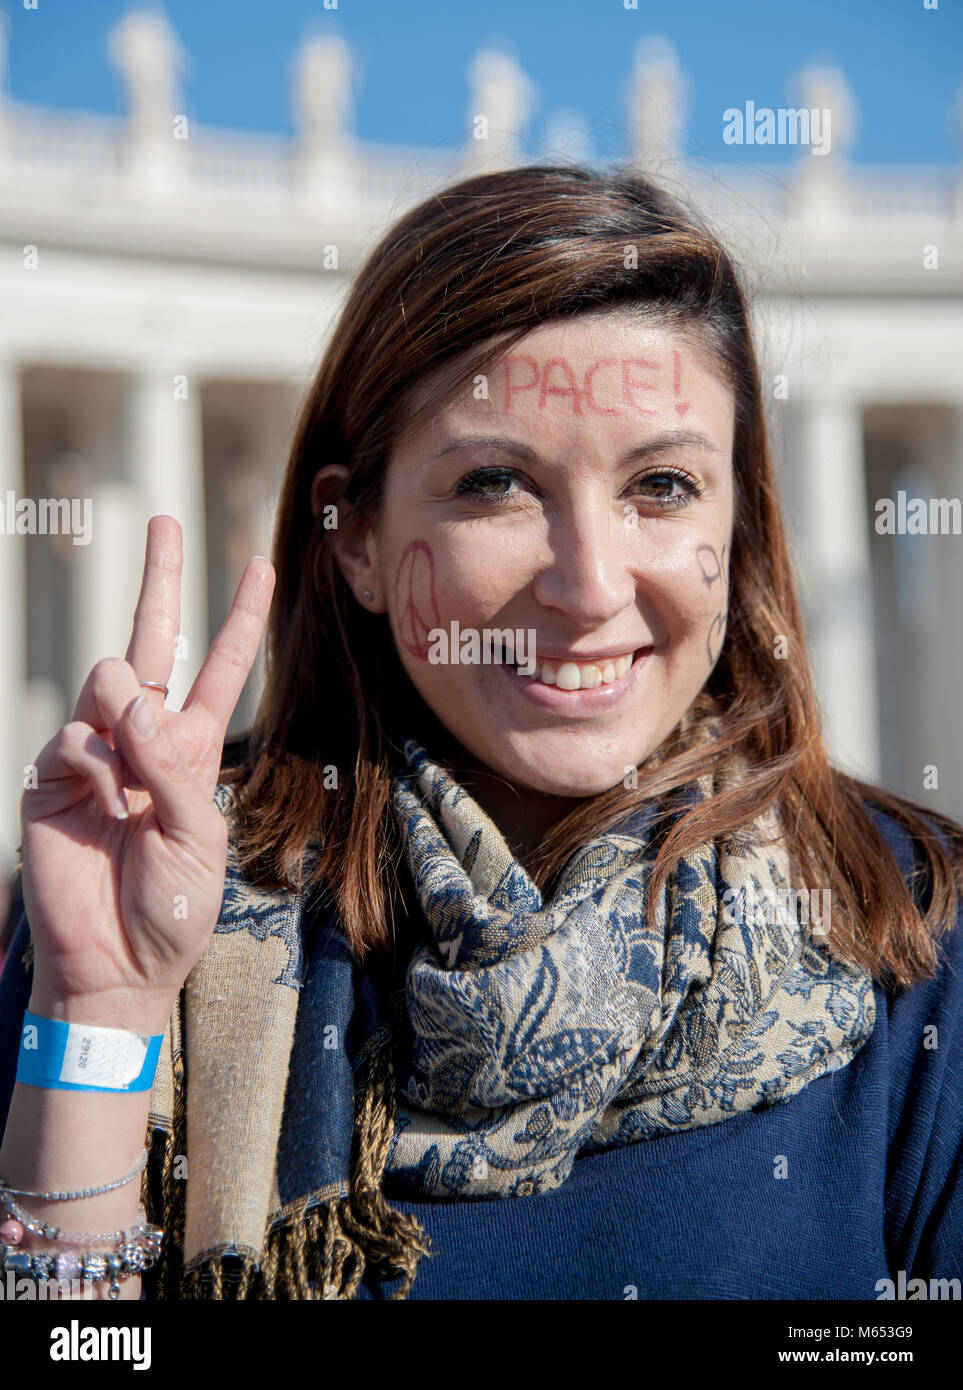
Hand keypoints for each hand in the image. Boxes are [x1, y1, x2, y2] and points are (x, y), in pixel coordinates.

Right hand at [19, 515, 274, 1021]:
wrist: (116, 963)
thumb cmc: (170, 907)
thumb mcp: (199, 839)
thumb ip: (176, 770)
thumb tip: (138, 704)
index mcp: (192, 749)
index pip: (220, 670)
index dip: (240, 619)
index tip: (261, 565)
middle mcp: (144, 738)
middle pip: (151, 641)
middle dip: (159, 578)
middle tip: (163, 518)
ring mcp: (95, 752)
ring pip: (107, 678)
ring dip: (126, 711)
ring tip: (135, 774)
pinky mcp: (51, 775)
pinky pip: (74, 737)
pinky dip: (94, 768)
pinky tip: (107, 807)